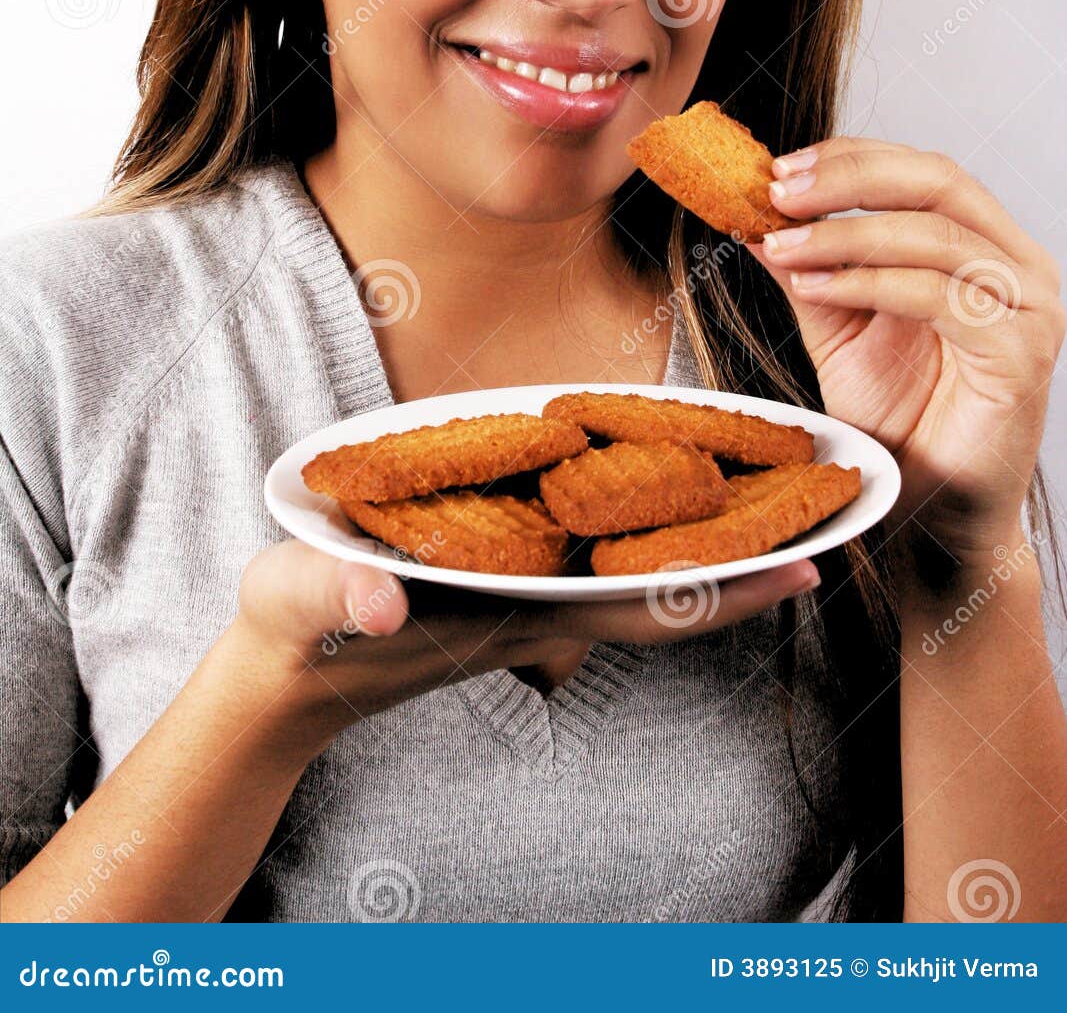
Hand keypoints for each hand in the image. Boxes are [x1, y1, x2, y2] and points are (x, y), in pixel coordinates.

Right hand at [234, 537, 820, 746]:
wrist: (290, 658)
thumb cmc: (296, 627)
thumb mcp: (302, 603)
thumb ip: (342, 598)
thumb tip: (387, 604)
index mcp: (512, 613)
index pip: (636, 606)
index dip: (720, 592)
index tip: (803, 567)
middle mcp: (542, 606)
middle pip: (667, 586)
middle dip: (751, 559)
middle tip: (840, 513)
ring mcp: (534, 591)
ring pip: (644, 565)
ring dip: (715, 537)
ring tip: (790, 490)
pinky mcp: (516, 571)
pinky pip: (605, 547)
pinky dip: (656, 522)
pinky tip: (686, 485)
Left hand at [745, 138, 1064, 560]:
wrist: (931, 511)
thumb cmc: (900, 422)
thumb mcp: (838, 329)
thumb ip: (811, 268)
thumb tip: (755, 214)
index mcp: (985, 246)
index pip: (922, 170)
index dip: (850, 158)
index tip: (778, 167)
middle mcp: (1018, 266)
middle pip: (938, 182)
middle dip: (848, 179)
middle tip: (778, 188)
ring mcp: (1028, 309)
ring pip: (934, 235)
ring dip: (845, 234)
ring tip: (782, 244)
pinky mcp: (1019, 354)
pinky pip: (938, 297)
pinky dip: (869, 283)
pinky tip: (815, 285)